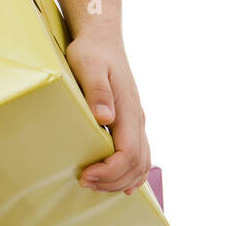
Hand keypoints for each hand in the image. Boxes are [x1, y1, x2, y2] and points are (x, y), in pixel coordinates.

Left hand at [65, 33, 150, 194]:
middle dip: (112, 180)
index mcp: (128, 110)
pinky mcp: (129, 121)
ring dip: (121, 180)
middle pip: (137, 163)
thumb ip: (97, 91)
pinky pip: (139, 154)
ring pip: (141, 162)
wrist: (101, 40)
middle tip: (84, 183)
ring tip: (94, 185)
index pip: (129, 152)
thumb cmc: (91, 53)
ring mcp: (135, 121)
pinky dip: (132, 173)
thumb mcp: (88, 66)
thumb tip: (105, 118)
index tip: (87, 175)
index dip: (111, 170)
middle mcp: (137, 119)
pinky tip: (120, 184)